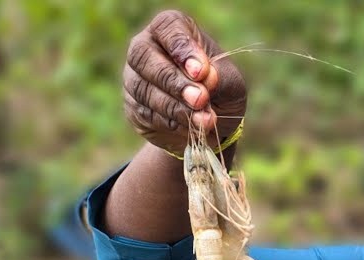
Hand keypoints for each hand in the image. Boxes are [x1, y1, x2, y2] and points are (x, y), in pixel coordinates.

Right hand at [123, 10, 246, 153]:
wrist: (207, 125)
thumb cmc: (220, 91)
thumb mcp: (231, 83)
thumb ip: (220, 78)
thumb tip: (206, 78)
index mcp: (172, 29)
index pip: (167, 27)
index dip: (182, 48)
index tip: (201, 71)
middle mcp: (146, 48)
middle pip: (144, 57)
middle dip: (174, 81)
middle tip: (200, 99)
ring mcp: (134, 77)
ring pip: (143, 89)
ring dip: (174, 107)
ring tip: (203, 121)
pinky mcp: (133, 106)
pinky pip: (145, 113)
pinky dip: (170, 122)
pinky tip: (190, 128)